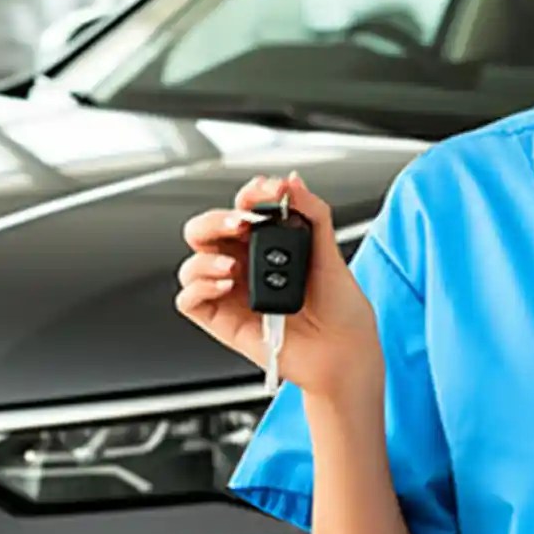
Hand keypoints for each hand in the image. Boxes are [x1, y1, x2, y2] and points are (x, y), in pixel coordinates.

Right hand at [176, 172, 383, 401]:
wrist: (343, 351)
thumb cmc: (340, 307)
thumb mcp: (332, 253)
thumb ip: (313, 213)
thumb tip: (293, 182)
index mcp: (269, 243)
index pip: (243, 208)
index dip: (248, 195)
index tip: (266, 192)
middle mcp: (245, 264)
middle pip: (206, 230)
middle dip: (217, 220)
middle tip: (241, 223)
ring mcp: (231, 291)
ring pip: (192, 262)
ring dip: (206, 257)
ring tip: (235, 265)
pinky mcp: (221, 319)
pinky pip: (189, 299)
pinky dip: (200, 286)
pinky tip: (227, 284)